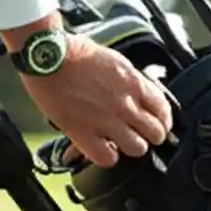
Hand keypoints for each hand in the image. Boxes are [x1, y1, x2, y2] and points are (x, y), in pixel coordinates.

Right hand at [5, 16, 172, 168]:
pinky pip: (107, 158)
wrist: (47, 55)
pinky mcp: (84, 133)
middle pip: (156, 133)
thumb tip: (139, 91)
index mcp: (134, 83)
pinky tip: (103, 148)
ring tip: (123, 142)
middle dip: (152, 135)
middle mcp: (125, 104)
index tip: (159, 122)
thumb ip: (129, 79)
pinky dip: (108, 157)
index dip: (163, 119)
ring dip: (132, 146)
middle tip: (143, 134)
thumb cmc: (74, 52)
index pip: (163, 109)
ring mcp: (106, 121)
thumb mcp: (114, 60)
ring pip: (137, 148)